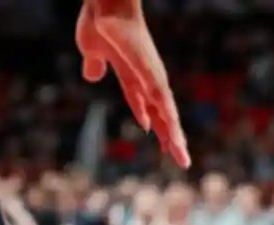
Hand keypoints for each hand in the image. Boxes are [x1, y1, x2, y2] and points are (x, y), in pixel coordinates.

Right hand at [76, 1, 189, 167]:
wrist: (106, 6)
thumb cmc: (100, 22)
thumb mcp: (91, 49)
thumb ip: (94, 65)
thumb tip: (92, 75)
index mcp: (133, 77)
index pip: (146, 106)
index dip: (154, 124)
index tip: (160, 140)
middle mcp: (147, 79)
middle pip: (162, 115)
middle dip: (171, 137)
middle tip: (183, 161)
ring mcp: (152, 76)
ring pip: (167, 112)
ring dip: (174, 135)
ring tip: (182, 157)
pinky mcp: (151, 73)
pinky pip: (161, 101)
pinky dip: (167, 119)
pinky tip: (173, 135)